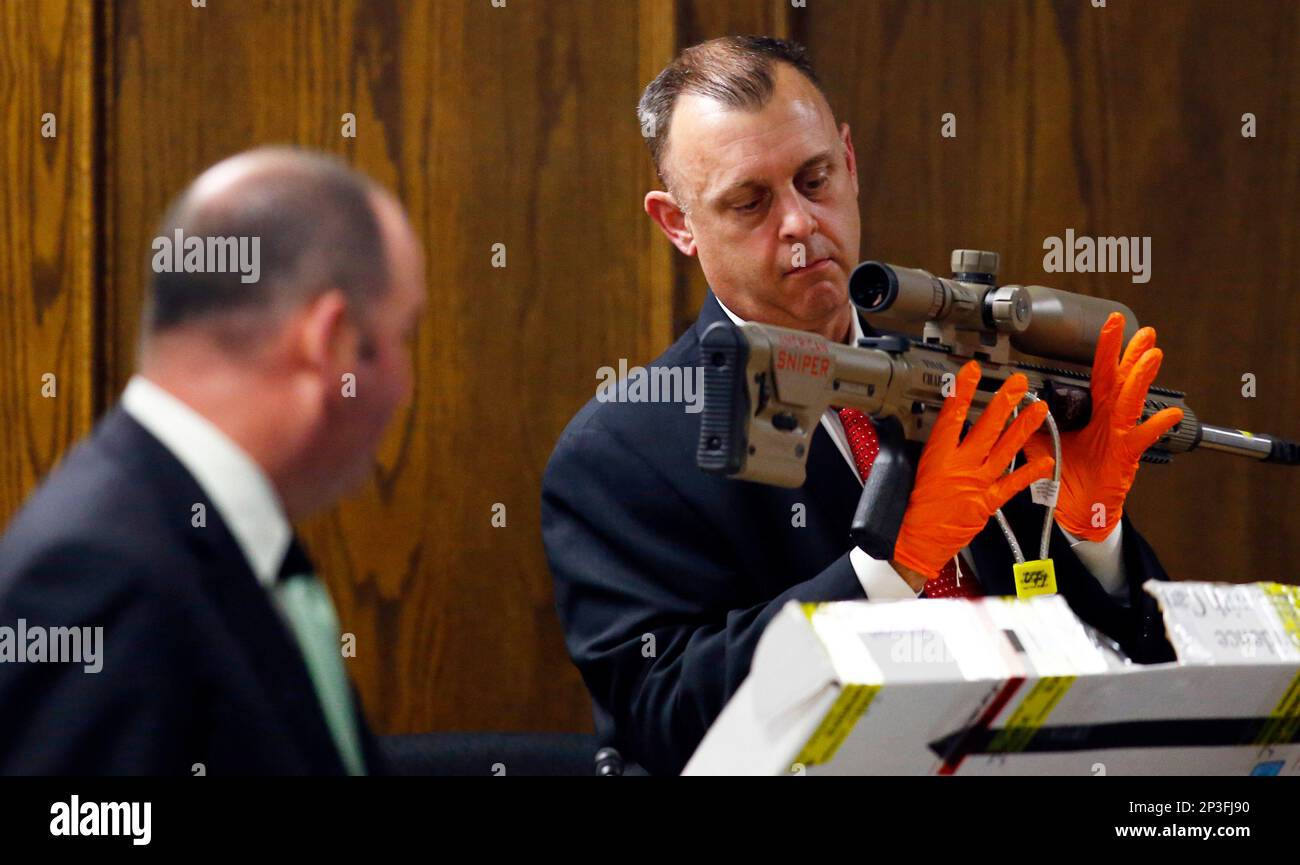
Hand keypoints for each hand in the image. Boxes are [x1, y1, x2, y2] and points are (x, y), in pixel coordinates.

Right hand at [892, 362, 1054, 578]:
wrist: (915, 543)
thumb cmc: (909, 511)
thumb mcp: (910, 472)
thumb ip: (931, 452)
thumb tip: (942, 432)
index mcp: (937, 458)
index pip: (952, 416)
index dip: (963, 391)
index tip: (972, 372)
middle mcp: (961, 468)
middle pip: (986, 429)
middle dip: (1003, 403)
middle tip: (1017, 384)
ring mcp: (977, 485)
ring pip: (1005, 451)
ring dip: (1023, 428)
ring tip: (1039, 409)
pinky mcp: (988, 503)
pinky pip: (1012, 485)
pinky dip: (1029, 473)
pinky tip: (1045, 460)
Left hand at [1023, 311, 1182, 540]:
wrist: (1075, 510)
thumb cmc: (1065, 476)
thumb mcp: (1041, 443)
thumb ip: (1031, 421)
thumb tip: (1015, 400)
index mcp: (1091, 413)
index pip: (1098, 374)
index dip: (1106, 350)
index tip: (1112, 324)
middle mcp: (1108, 420)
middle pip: (1121, 381)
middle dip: (1131, 355)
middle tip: (1144, 331)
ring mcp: (1119, 436)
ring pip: (1131, 402)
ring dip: (1141, 380)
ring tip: (1152, 357)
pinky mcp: (1125, 457)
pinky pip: (1140, 439)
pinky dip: (1156, 427)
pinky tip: (1170, 415)